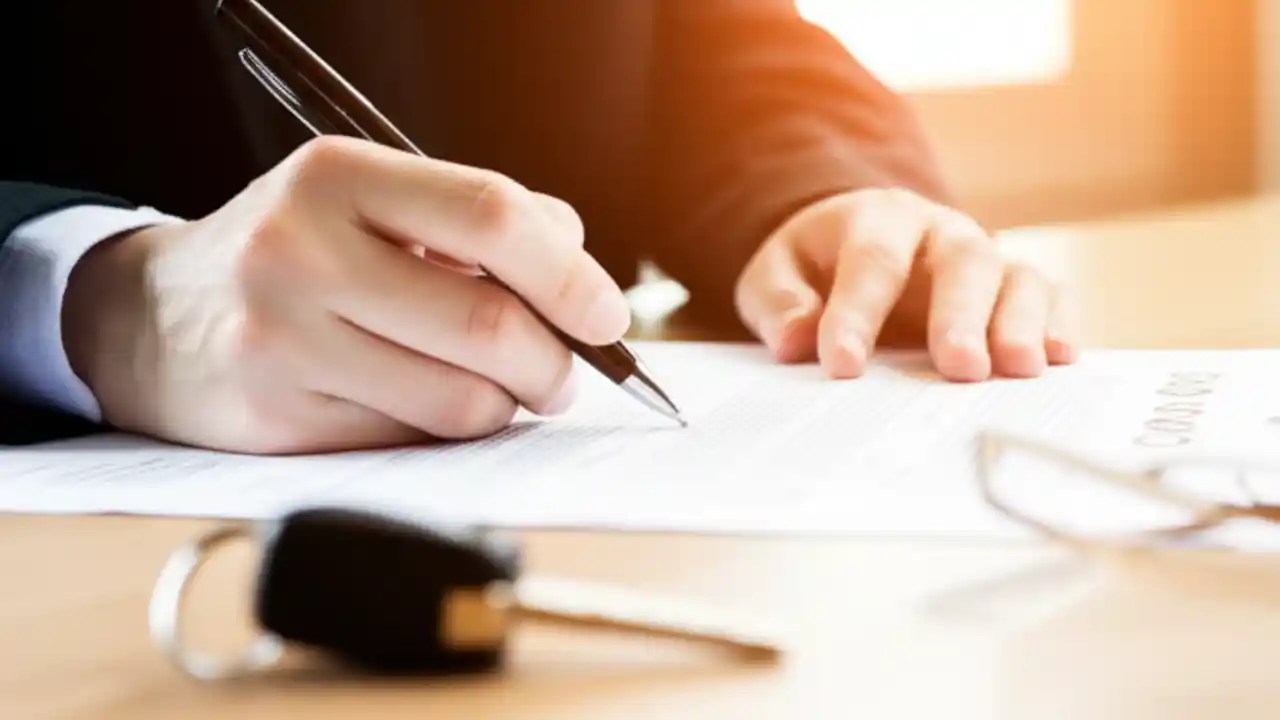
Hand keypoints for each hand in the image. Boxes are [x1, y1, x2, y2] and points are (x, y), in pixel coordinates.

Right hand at [63, 137, 630, 453]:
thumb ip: (478, 221)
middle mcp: (300, 250)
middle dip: (557, 362)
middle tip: (566, 373)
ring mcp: (283, 339)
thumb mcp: (369, 201)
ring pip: (462, 401)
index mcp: (337, 176)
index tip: (607, 315)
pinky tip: (428, 406)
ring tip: (500, 389)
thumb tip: (582, 270)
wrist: (155, 320)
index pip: (492, 216)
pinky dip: (448, 433)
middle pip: (490, 324)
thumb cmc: (296, 253)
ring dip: (507, 405)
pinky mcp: (277, 419)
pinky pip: (413, 442)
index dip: (571, 274)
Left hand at [735, 188, 1078, 380]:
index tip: (843, 365)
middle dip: (961, 316)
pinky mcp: (1013, 290)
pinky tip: (1061, 359)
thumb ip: (779, 303)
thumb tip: (797, 341)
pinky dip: (1060, 323)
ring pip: (1016, 278)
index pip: (872, 261)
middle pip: (963, 262)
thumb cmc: (813, 267)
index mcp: (877, 220)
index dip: (857, 313)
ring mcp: (985, 259)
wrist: (850, 245)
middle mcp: (941, 233)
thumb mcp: (774, 276)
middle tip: (961, 368)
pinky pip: (1051, 297)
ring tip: (1020, 370)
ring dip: (1021, 323)